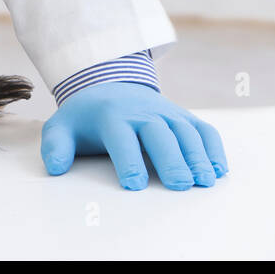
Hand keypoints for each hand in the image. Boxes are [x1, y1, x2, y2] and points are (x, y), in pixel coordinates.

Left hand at [40, 82, 227, 190]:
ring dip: (198, 156)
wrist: (108, 88)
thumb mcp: (62, 128)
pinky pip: (203, 130)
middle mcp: (143, 112)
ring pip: (186, 132)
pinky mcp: (184, 117)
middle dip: (171, 159)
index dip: (128, 161)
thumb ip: (56, 147)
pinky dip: (214, 148)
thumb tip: (55, 169)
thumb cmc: (85, 119)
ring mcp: (167, 113)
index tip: (133, 185)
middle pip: (160, 134)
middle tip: (180, 185)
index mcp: (112, 116)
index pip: (121, 138)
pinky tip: (219, 170)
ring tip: (205, 181)